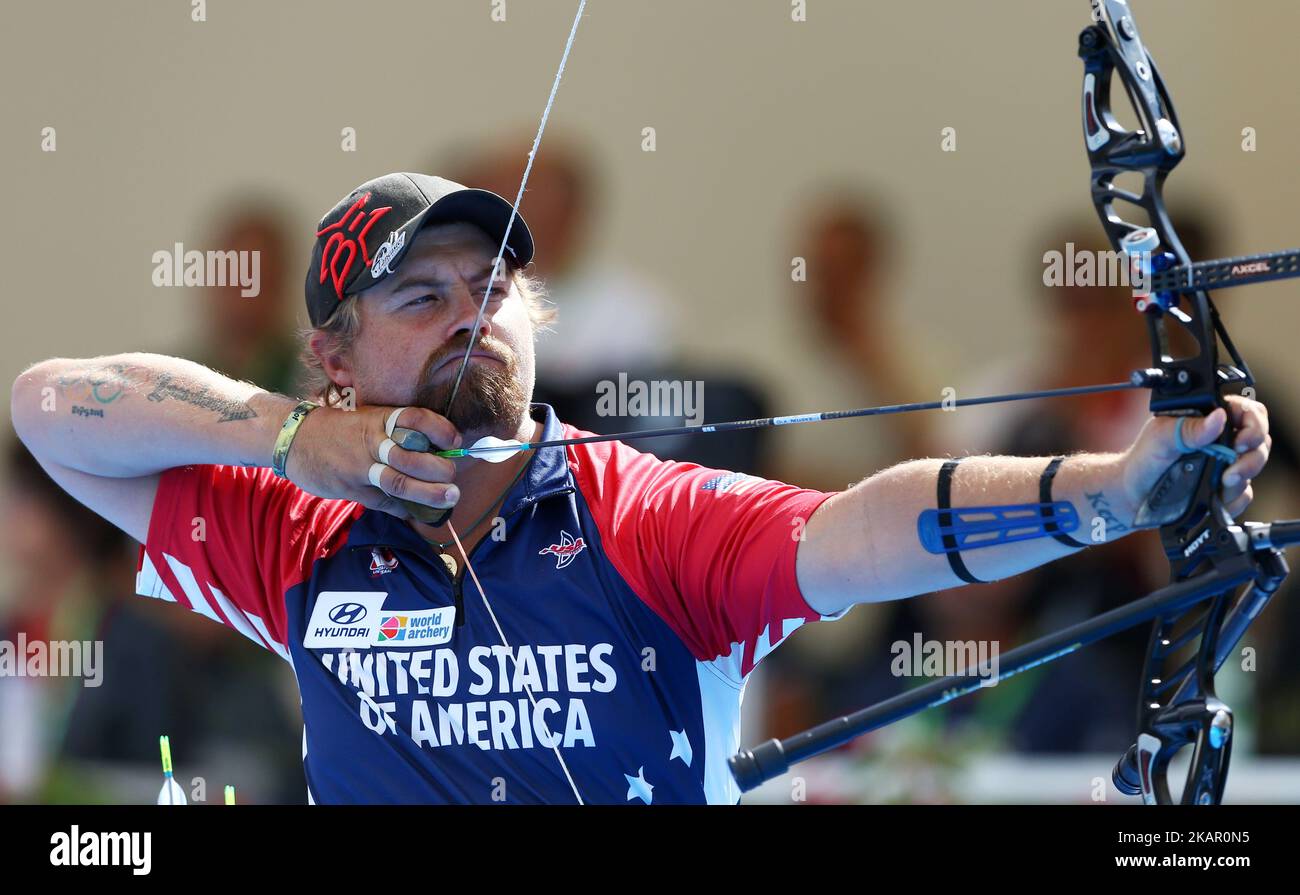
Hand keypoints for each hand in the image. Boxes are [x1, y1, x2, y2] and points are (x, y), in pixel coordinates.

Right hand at [284, 404, 461, 518]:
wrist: (293, 439)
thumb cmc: (339, 431)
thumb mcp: (367, 420)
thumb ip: (396, 433)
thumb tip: (435, 450)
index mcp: (379, 420)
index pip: (416, 418)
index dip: (440, 429)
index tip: (456, 441)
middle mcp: (371, 442)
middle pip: (412, 456)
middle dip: (439, 469)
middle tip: (453, 479)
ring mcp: (360, 467)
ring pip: (399, 482)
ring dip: (428, 493)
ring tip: (449, 498)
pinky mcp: (350, 488)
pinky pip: (383, 502)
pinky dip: (403, 509)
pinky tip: (416, 512)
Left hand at [1123, 395, 1270, 520]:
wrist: (1132, 494)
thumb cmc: (1143, 459)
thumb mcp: (1160, 438)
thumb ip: (1189, 428)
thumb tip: (1218, 418)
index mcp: (1207, 418)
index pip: (1248, 412)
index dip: (1253, 425)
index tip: (1239, 443)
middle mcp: (1221, 439)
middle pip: (1259, 442)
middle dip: (1251, 458)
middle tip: (1230, 471)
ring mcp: (1224, 464)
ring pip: (1253, 468)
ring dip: (1240, 479)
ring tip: (1220, 484)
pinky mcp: (1223, 488)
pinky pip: (1244, 494)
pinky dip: (1234, 498)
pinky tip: (1216, 497)